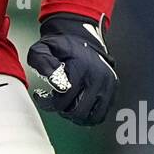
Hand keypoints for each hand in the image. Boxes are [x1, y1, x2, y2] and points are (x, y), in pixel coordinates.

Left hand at [27, 12, 118, 126]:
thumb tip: (52, 81)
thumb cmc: (62, 47)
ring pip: (92, 116)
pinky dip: (89, 116)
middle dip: (63, 111)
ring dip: (77, 116)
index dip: (48, 103)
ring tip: (67, 106)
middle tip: (55, 103)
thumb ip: (42, 63)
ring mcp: (107, 84)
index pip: (64, 99)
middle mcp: (97, 77)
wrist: (82, 37)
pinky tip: (79, 107)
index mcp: (80, 68)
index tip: (41, 96)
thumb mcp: (44, 49)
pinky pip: (102, 113)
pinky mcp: (112, 89)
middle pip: (79, 111)